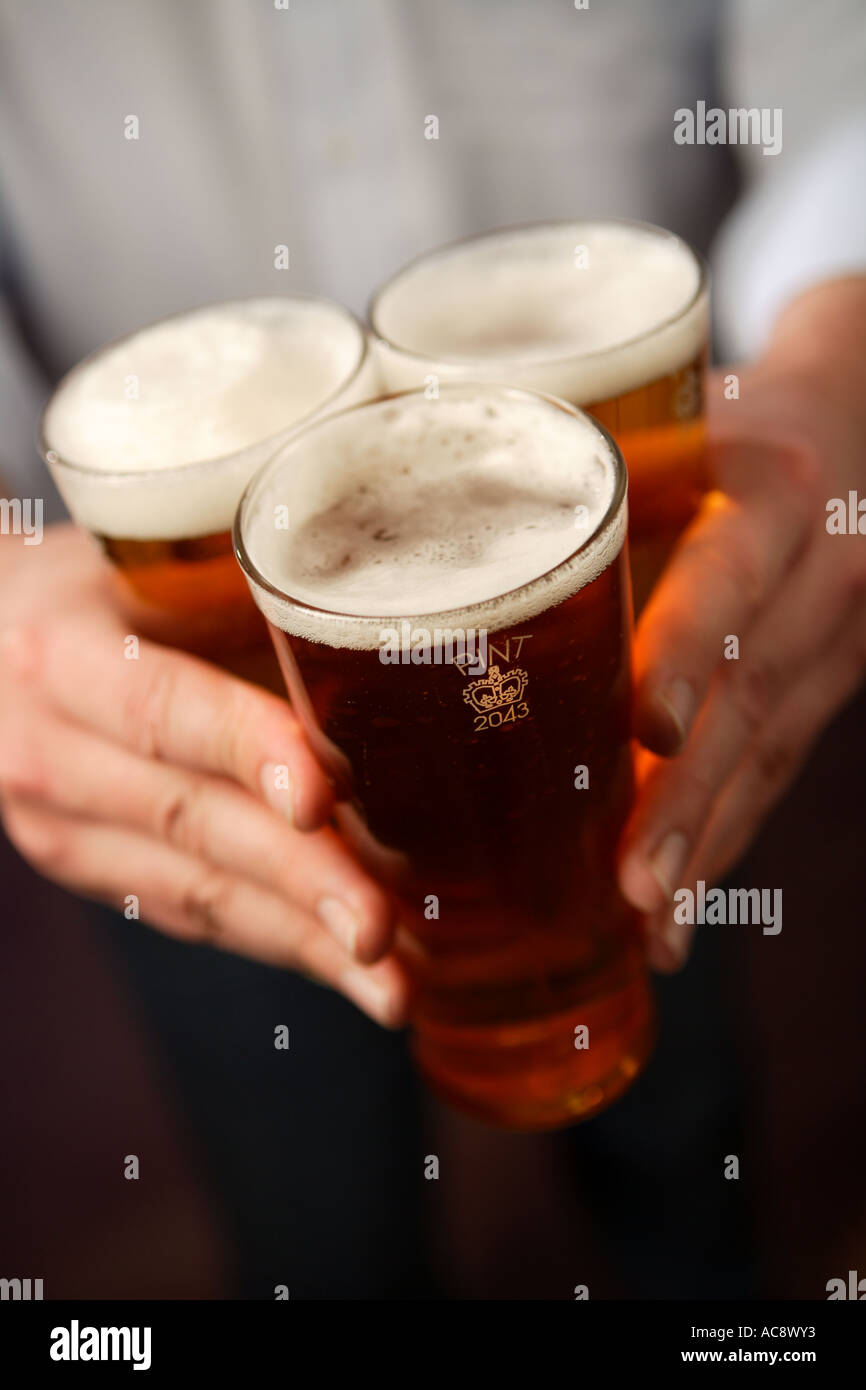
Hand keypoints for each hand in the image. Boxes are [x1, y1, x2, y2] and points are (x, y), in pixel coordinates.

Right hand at [0, 524, 409, 1024]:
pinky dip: (279, 941)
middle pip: (191, 822)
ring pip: (198, 892)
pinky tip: (347, 964)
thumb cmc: (103, 587)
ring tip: (397, 984)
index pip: (164, 708)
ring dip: (304, 941)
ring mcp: (62, 827)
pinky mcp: (91, 868)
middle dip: (299, 881)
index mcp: (63, 656)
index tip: (323, 799)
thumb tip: (399, 637)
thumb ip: (254, 601)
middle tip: (386, 930)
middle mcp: (48, 753)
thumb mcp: (156, 567)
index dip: (246, 751)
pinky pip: (193, 913)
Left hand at [619, 278, 865, 969]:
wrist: (860, 411)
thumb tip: (429, 512)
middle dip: (689, 797)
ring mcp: (841, 635)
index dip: (686, 654)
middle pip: (754, 695)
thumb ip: (590, 467)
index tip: (645, 732)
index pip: (726, 578)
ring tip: (649, 925)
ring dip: (707, 843)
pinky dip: (728, 836)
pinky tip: (683, 903)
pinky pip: (780, 769)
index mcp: (774, 485)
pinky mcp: (835, 682)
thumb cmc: (732, 410)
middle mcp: (823, 567)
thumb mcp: (681, 413)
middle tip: (630, 883)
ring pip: (771, 752)